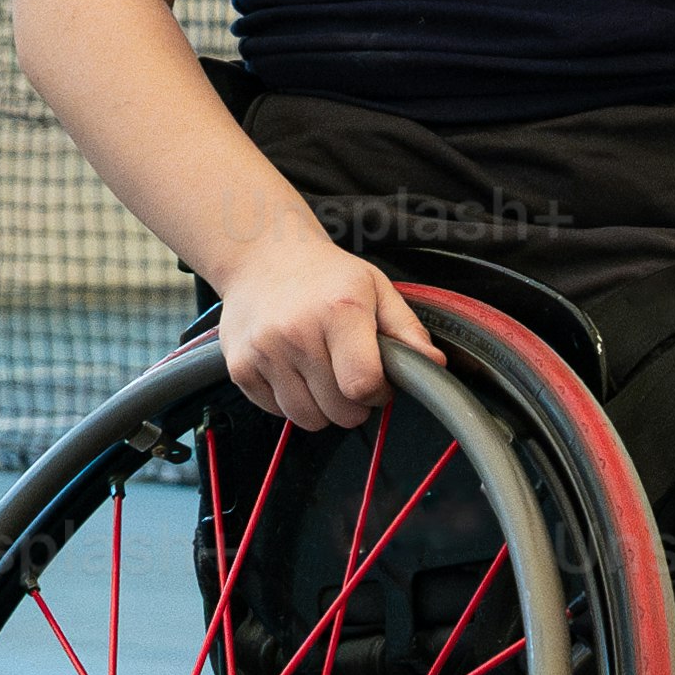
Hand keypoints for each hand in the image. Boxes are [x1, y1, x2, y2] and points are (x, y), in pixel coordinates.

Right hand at [213, 226, 428, 431]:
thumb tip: (435, 366)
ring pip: (306, 418)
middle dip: (353, 404)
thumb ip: (407, 330)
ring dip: (322, 408)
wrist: (262, 256)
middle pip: (338, 410)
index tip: (377, 380)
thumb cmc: (325, 276)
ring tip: (323, 375)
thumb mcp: (375, 288)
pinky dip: (291, 401)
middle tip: (351, 376)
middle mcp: (296, 332)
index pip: (362, 384)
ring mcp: (263, 352)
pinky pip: (276, 412)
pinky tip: (295, 371)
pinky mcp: (240, 367)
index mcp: (338, 310)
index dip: (377, 393)